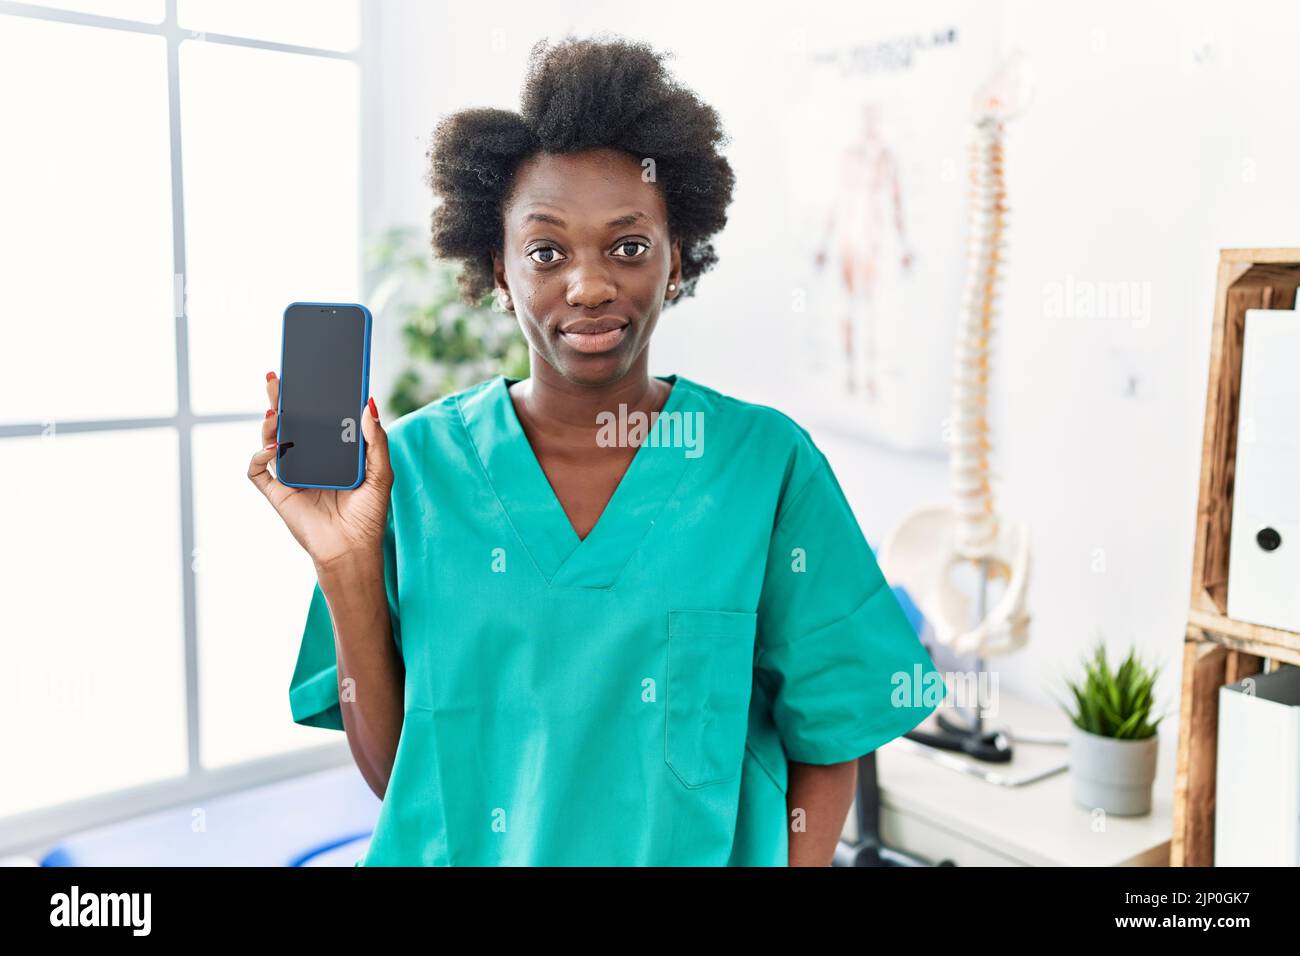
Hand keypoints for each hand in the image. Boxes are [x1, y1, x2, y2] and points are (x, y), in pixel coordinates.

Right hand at [248, 371, 393, 569]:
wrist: (352, 550)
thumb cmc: (368, 514)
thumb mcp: (381, 473)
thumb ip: (376, 440)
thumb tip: (369, 405)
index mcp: (332, 452)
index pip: (317, 418)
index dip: (309, 396)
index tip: (307, 373)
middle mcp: (309, 460)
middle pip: (289, 422)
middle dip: (280, 398)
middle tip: (277, 378)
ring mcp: (291, 475)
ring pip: (269, 440)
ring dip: (268, 423)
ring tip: (275, 412)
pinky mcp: (277, 493)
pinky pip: (258, 470)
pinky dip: (260, 456)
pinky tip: (274, 449)